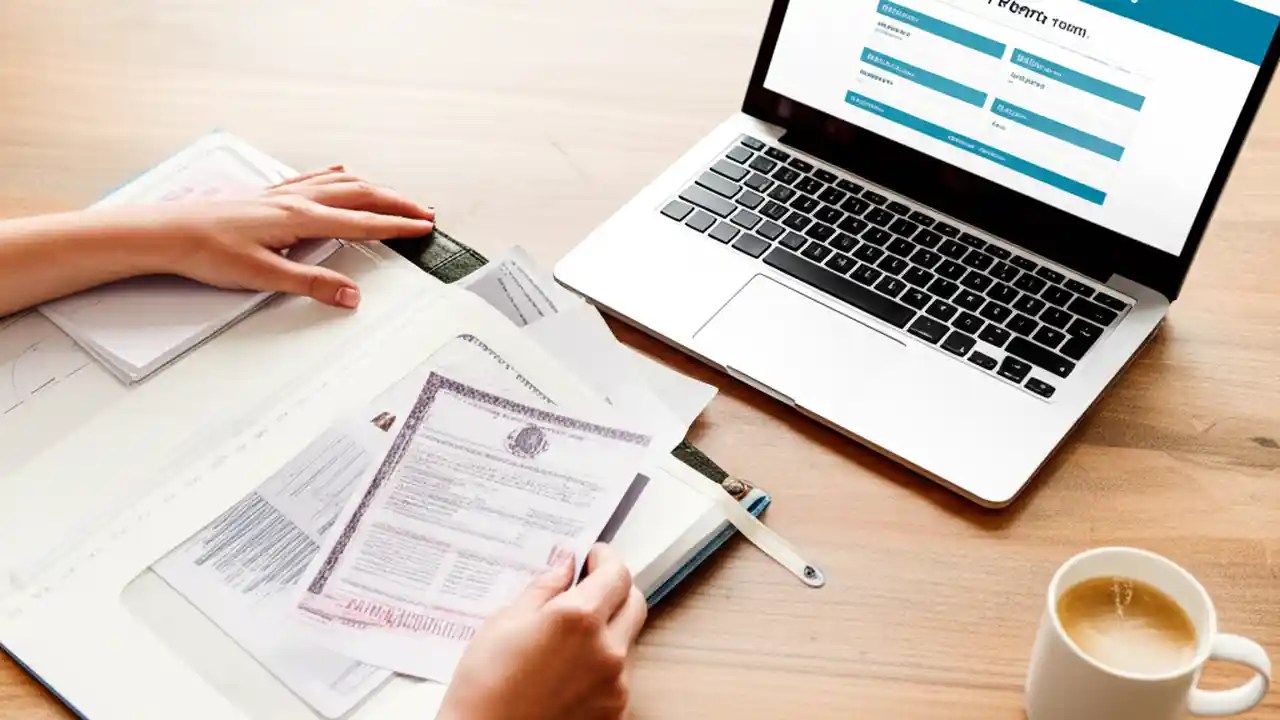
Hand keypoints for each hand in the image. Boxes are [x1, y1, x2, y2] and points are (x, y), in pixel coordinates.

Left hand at [150, 166, 433, 307]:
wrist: (168, 232)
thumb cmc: (207, 250)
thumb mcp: (263, 276)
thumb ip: (311, 284)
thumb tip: (350, 295)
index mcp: (301, 218)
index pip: (362, 223)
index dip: (397, 226)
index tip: (423, 228)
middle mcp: (296, 200)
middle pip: (361, 195)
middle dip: (397, 203)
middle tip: (423, 212)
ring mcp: (284, 194)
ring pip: (342, 183)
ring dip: (375, 189)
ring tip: (396, 196)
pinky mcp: (270, 196)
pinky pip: (316, 178)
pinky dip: (340, 177)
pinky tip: (341, 175)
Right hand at [438, 544, 647, 719]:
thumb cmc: (483, 685)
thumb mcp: (505, 622)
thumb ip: (544, 589)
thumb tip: (565, 567)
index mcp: (578, 618)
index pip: (617, 573)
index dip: (605, 559)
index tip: (594, 557)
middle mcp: (606, 650)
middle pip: (634, 602)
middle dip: (615, 589)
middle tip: (588, 588)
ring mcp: (616, 684)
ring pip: (628, 638)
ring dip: (610, 627)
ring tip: (571, 636)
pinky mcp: (616, 710)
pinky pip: (621, 674)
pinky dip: (605, 662)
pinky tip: (572, 667)